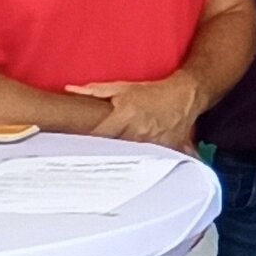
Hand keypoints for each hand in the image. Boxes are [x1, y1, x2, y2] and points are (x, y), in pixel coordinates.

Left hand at [70, 74, 202, 150]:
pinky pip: (151, 161)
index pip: (98, 133)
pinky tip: (136, 167)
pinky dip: (143, 163)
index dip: (86, 141)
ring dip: (121, 159)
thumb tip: (70, 89)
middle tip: (91, 157)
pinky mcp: (166, 150)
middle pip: (112, 149)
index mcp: (124, 115)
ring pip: (130, 157)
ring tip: (112, 163)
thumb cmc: (153, 92)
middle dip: (103, 152)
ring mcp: (153, 142)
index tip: (77, 146)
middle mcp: (138, 130)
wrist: (185, 95)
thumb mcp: (123, 88)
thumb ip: (95, 91)